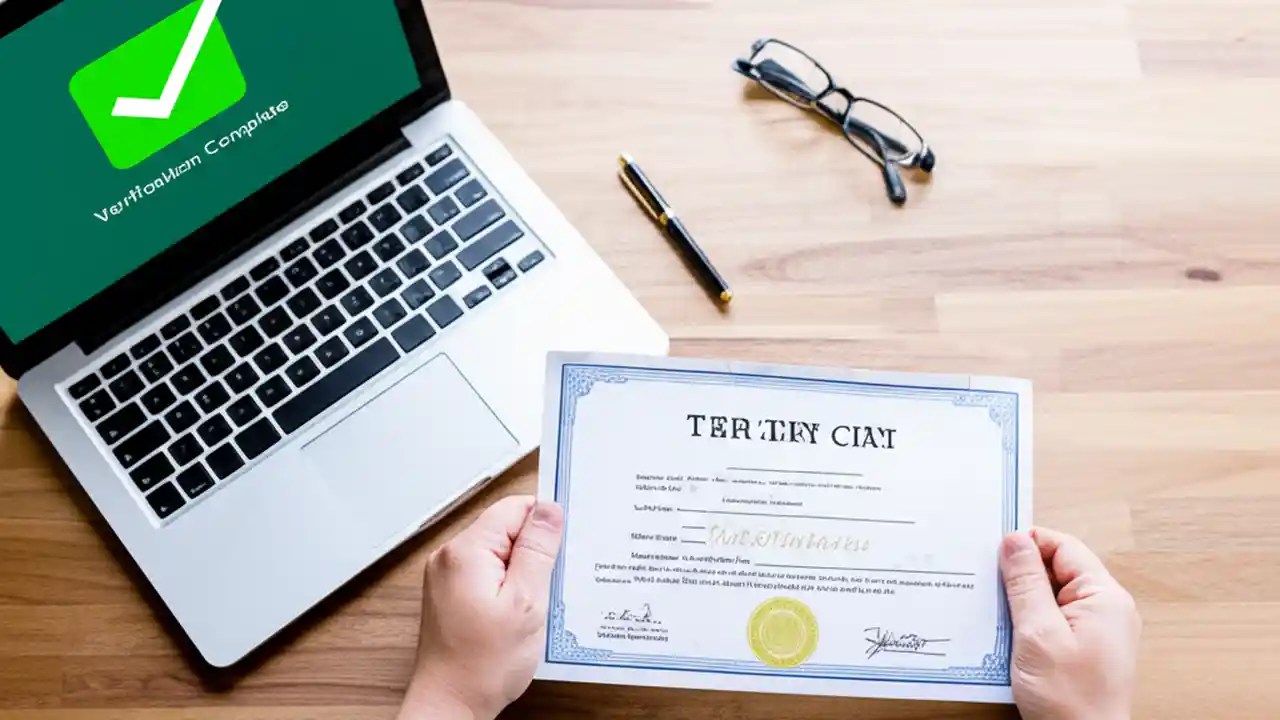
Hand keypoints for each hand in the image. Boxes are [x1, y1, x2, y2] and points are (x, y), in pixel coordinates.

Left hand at [398, 496, 564, 719]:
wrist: (450, 706)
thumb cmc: (482, 666)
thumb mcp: (526, 602)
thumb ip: (538, 550)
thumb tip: (549, 510)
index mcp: (466, 551)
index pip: (514, 508)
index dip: (545, 521)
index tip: (565, 543)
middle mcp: (451, 557)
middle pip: (506, 529)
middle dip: (536, 550)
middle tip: (554, 582)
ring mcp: (448, 577)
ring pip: (500, 553)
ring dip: (525, 572)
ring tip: (537, 603)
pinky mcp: (452, 595)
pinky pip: (488, 574)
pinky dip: (509, 586)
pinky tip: (522, 612)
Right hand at [999, 527, 1140, 719]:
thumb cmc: (1069, 700)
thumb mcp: (1038, 634)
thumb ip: (1026, 583)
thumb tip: (1014, 540)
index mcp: (1105, 597)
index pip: (1064, 547)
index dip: (1028, 544)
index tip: (993, 552)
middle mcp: (1107, 609)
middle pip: (1058, 569)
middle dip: (1022, 575)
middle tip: (989, 586)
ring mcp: (1099, 630)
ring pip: (1053, 595)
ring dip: (1023, 601)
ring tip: (998, 615)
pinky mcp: (1086, 649)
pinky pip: (1054, 619)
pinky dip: (1030, 621)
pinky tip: (1010, 635)